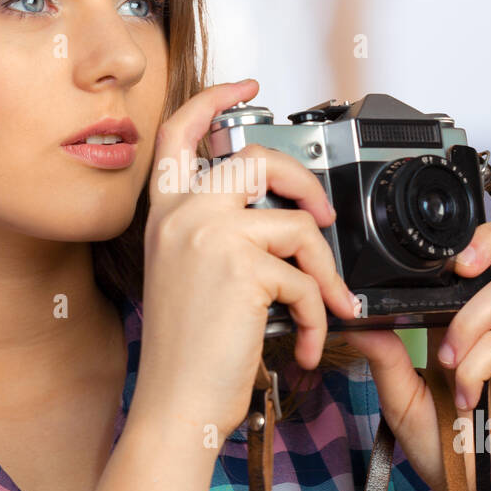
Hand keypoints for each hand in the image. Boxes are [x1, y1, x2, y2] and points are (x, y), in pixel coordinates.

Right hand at [132, 78, 358, 440]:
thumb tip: (281, 217)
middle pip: (259, 158)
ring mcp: (210, 235)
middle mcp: (182, 215)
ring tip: (325, 307)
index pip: (179, 132)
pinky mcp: (241, 266)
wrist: (177, 407)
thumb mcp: (190, 278)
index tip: (246, 83)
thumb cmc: (187, 355)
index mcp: (165, 215)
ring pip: (297, 223)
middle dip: (305, 183)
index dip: (213, 98)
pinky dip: (318, 315)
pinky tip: (304, 343)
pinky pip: (306, 277)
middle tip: (321, 215)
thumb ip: (218, 235)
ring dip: (324, 272)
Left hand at [339, 221, 490, 490]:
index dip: (461, 239)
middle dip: (487, 242)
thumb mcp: (401, 401)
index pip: (478, 257)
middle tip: (458, 264)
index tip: (425, 251)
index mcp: (466, 321)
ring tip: (447, 361)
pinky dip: (475, 367)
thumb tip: (355, 321)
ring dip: (467, 322)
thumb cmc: (451, 450)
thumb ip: (384, 359)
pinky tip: (464, 398)